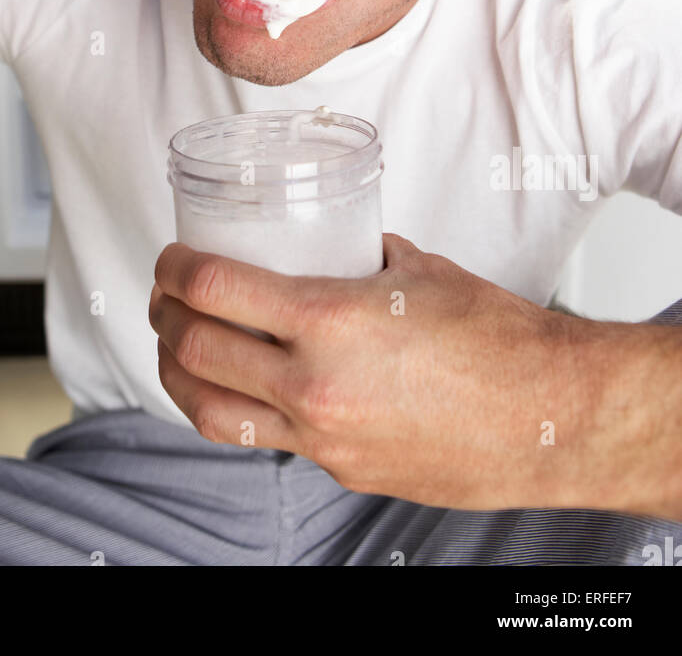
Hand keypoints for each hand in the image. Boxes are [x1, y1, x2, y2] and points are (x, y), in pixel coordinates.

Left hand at [150, 233, 578, 508]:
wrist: (549, 417)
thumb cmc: (497, 340)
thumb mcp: (417, 270)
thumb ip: (361, 256)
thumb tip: (333, 243)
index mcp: (329, 321)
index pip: (214, 290)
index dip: (175, 268)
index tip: (171, 258)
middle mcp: (314, 386)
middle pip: (195, 352)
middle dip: (163, 318)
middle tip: (164, 296)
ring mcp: (324, 437)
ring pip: (213, 414)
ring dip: (177, 376)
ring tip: (177, 348)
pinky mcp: (340, 469)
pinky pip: (266, 440)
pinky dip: (237, 409)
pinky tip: (241, 388)